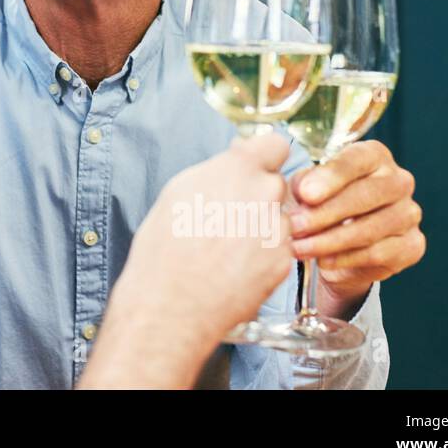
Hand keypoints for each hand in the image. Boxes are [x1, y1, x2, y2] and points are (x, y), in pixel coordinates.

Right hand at [80, 134, 293, 388]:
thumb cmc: (165, 246)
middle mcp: (265, 194)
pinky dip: (262, 256)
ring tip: (226, 248)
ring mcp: (277, 230)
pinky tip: (234, 268)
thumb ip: (218, 169)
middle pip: (276, 183)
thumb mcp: (180, 191)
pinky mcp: (283, 262)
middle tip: (228, 216)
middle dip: (258, 195)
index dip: (263, 157)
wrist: (171, 303)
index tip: (252, 167)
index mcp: (238, 169)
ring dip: (261, 227)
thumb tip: (238, 154)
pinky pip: (278, 249)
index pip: (275, 144)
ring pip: (277, 218)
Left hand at [288, 140, 424, 315]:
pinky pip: (377, 253)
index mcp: (374, 156)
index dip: (329, 177)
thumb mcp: (307, 188)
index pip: (355, 160)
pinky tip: (322, 261)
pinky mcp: (412, 245)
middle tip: (294, 226)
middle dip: (324, 213)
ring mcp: (409, 214)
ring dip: (329, 240)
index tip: (304, 194)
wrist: (342, 246)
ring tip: (299, 247)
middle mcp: (399, 181)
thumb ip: (304, 184)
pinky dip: (345, 259)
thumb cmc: (323, 204)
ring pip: (369, 228)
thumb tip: (303, 190)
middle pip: (365, 195)